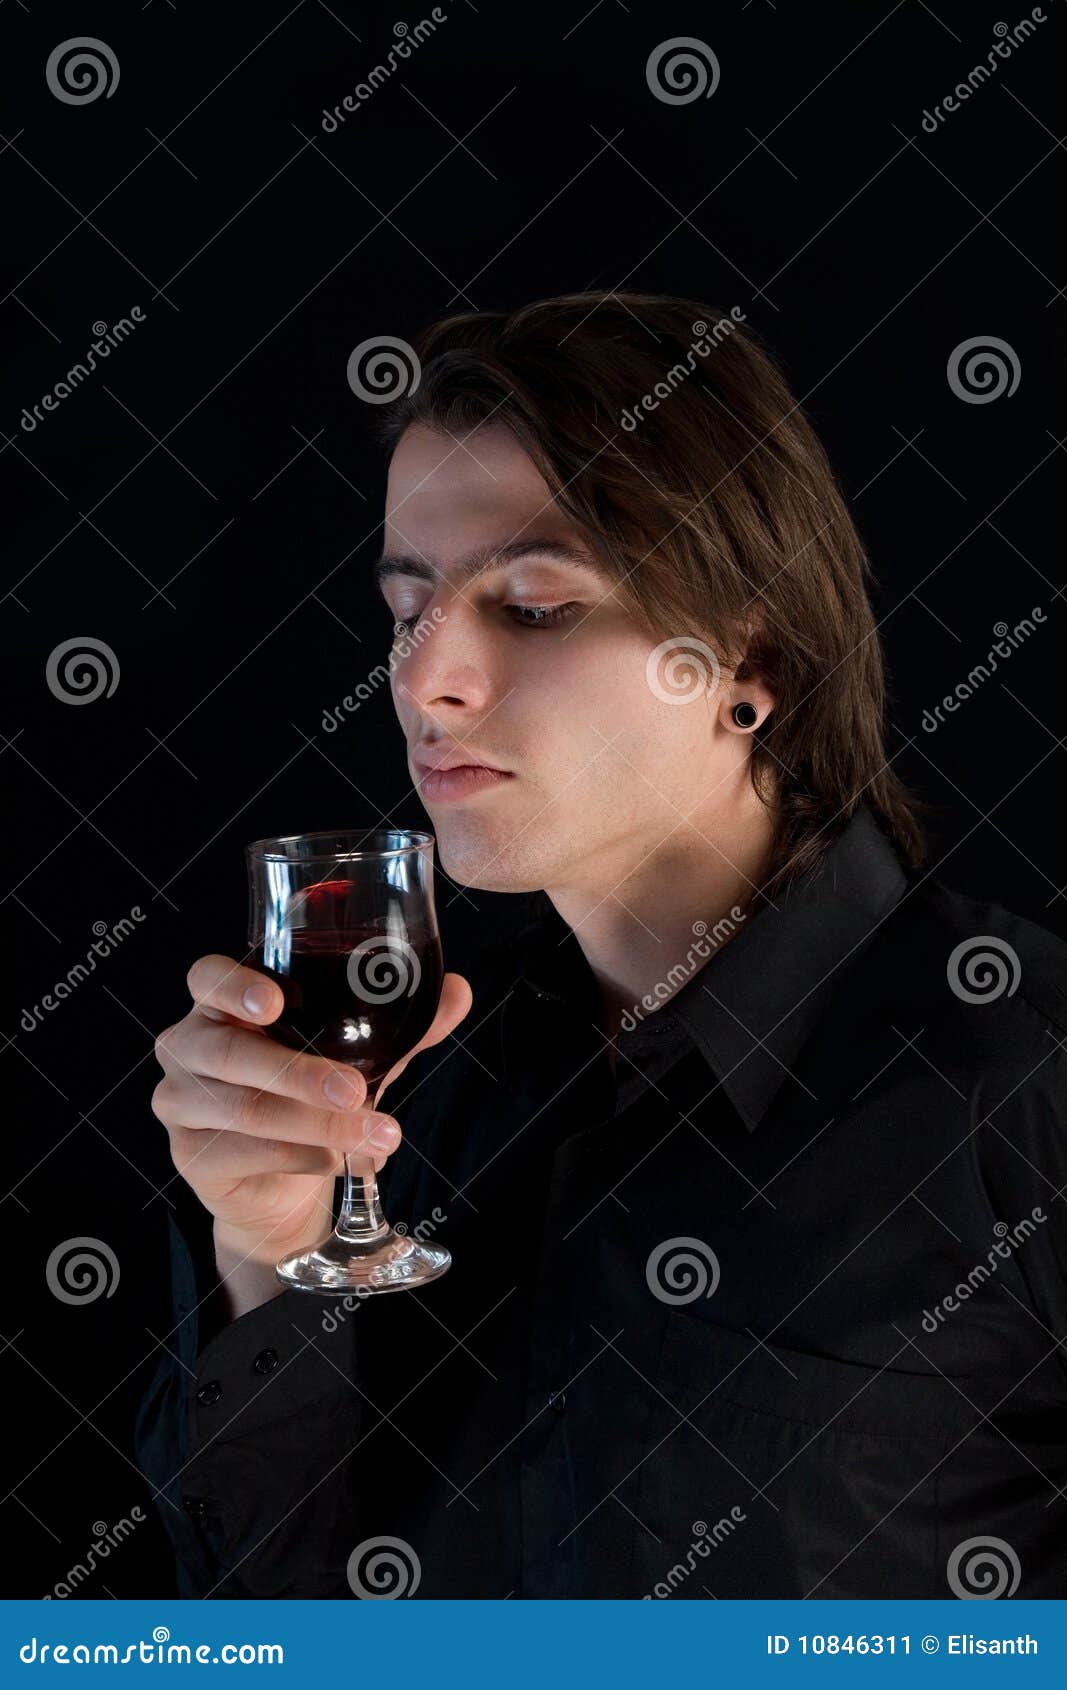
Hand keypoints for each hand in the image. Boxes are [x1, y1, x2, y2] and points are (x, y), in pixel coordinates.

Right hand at [152, 953, 472, 1315]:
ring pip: (246, 1109)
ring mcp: (181, 1101)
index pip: (208, 977)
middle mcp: (189, 1045)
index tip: (276, 1003)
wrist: (281, 1185)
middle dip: (299, 1073)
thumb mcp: (358, 1057)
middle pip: (232, 1052)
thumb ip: (404, 1026)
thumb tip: (458, 991)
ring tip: (376, 1134)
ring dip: (316, 1124)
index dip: (235, 986)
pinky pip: (243, 1153)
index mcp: (222, 1004)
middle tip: (356, 1090)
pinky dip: (300, 1157)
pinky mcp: (190, 1154)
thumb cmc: (312, 1099)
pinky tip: (336, 1161)